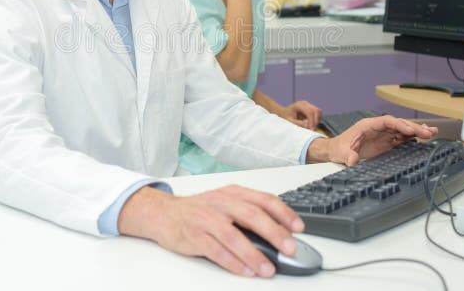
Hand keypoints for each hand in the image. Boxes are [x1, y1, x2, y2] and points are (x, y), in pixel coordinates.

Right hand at [118, 184, 302, 277]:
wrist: (164, 213)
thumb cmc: (200, 210)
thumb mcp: (226, 203)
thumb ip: (249, 214)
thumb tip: (280, 233)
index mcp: (233, 193)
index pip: (263, 199)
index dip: (283, 213)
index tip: (298, 227)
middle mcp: (221, 203)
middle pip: (251, 215)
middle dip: (273, 233)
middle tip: (289, 248)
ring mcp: (206, 218)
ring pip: (233, 236)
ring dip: (253, 254)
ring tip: (268, 268)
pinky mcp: (193, 235)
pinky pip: (215, 250)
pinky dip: (232, 262)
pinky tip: (245, 271)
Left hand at [277, 100, 321, 129]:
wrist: (283, 113)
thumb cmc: (285, 117)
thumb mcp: (290, 122)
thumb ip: (298, 123)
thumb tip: (308, 125)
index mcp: (299, 105)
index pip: (310, 112)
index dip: (312, 121)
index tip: (311, 129)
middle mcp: (304, 103)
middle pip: (316, 110)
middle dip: (316, 121)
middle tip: (312, 129)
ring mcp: (308, 104)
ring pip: (318, 111)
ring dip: (317, 119)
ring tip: (312, 126)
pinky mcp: (310, 106)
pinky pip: (318, 112)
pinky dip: (317, 118)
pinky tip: (312, 123)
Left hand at [307, 115, 437, 164]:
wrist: (336, 151)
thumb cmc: (338, 149)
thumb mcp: (340, 153)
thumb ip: (347, 156)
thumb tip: (353, 161)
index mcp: (368, 125)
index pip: (387, 121)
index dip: (399, 125)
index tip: (410, 131)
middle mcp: (378, 127)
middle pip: (398, 124)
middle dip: (413, 127)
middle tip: (428, 132)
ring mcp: (383, 134)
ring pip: (402, 130)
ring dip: (417, 131)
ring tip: (432, 133)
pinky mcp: (386, 142)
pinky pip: (401, 138)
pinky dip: (413, 137)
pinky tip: (424, 137)